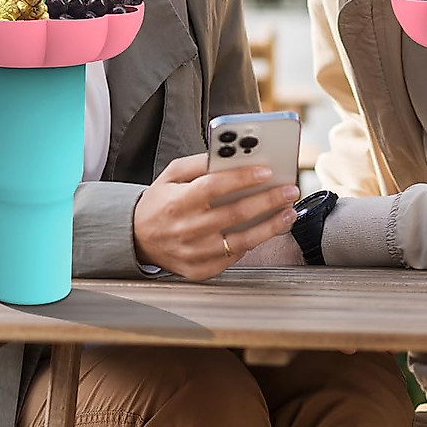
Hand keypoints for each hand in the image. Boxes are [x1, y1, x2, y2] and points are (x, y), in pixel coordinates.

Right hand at [133, 154, 299, 280]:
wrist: (137, 238)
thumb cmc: (160, 202)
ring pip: (241, 241)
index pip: (214, 187)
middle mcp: (186, 229)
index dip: (242, 178)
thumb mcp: (171, 175)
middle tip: (289, 190)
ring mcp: (194, 253)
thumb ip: (199, 163)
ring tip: (289, 212)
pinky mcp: (201, 271)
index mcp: (177, 202)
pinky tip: (267, 230)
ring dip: (270, 226)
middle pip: (235, 214)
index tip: (267, 171)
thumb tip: (231, 156)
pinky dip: (253, 243)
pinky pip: (233, 257)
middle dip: (268, 201)